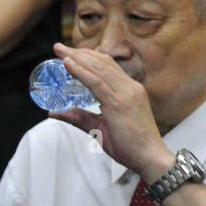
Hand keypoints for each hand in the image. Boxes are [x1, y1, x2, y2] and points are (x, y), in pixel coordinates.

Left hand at [47, 43, 171, 179]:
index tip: (71, 52)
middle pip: (102, 63)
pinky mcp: (120, 103)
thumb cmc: (131, 146)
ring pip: (99, 69)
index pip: (108, 66)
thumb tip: (55, 113)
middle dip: (79, 53)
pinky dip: (81, 72)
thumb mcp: (100, 129)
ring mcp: (126, 94)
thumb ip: (80, 118)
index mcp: (130, 90)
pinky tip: (68, 64)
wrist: (150, 158)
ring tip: (60, 51)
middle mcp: (130, 88)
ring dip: (77, 58)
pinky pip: (97, 83)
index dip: (89, 56)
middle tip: (59, 47)